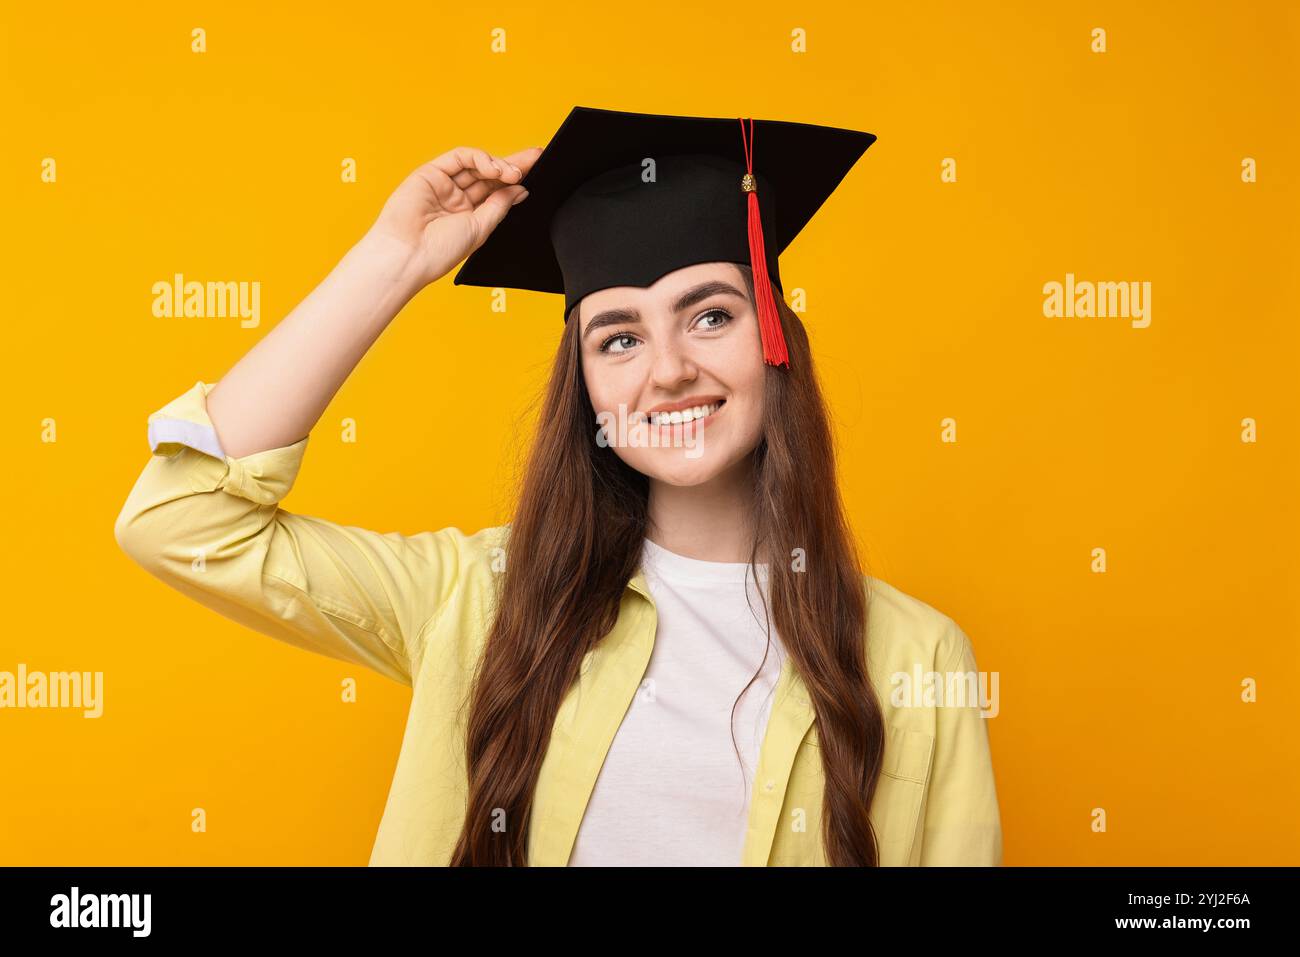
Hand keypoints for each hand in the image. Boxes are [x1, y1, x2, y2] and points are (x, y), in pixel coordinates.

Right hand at [364, 145, 542, 289]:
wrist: (408, 255)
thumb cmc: (440, 250)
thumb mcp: (480, 228)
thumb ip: (499, 206)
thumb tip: (520, 189)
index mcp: (469, 215)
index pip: (497, 191)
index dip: (516, 180)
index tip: (540, 170)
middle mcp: (457, 198)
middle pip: (489, 175)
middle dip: (513, 166)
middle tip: (536, 158)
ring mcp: (444, 184)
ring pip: (476, 164)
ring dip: (499, 164)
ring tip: (515, 172)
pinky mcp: (431, 172)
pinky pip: (460, 157)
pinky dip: (480, 159)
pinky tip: (494, 168)